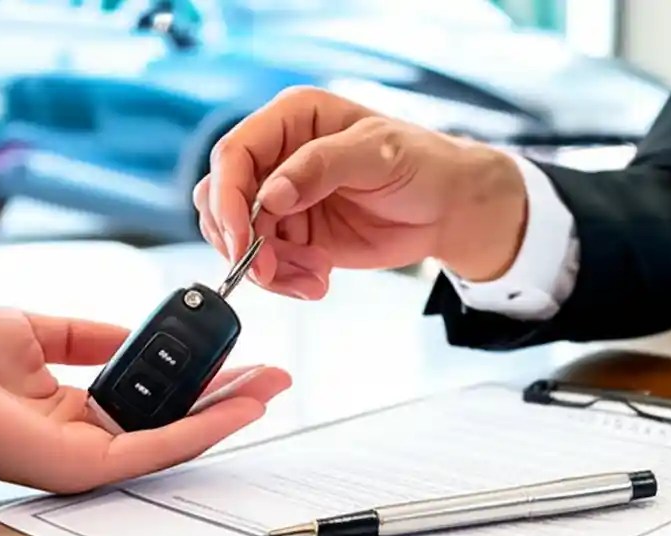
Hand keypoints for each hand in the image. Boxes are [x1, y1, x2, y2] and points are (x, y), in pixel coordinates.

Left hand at [0, 307, 290, 492]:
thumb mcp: (33, 329)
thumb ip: (87, 335)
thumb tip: (131, 331)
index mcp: (65, 408)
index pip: (146, 399)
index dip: (193, 380)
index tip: (230, 357)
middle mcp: (80, 438)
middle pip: (171, 421)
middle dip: (226, 399)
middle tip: (272, 377)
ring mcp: (85, 457)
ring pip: (174, 438)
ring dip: (227, 413)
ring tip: (271, 387)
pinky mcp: (84, 466)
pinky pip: (157, 448)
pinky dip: (203, 428)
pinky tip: (239, 407)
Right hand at [193, 86, 528, 299]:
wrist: (448, 209)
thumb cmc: (423, 164)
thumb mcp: (378, 154)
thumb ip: (321, 168)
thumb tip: (272, 194)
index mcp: (291, 119)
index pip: (234, 154)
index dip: (228, 198)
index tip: (242, 237)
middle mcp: (277, 157)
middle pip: (222, 199)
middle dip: (241, 240)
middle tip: (270, 269)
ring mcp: (282, 199)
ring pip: (239, 238)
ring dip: (268, 267)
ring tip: (312, 277)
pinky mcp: (294, 235)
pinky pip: (266, 263)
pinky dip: (285, 279)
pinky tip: (318, 280)